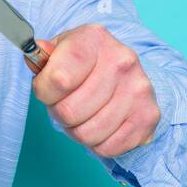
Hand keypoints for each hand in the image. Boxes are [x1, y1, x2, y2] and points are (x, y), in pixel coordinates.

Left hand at [30, 23, 160, 157]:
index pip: (58, 80)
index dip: (44, 92)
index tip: (47, 89)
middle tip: (65, 105)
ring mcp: (138, 89)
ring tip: (83, 115)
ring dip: (78, 131)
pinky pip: (108, 148)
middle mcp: (121, 60)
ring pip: (88, 134)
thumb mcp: (60, 51)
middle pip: (70, 112)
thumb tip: (37, 53)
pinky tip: (101, 124)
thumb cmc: (83, 63)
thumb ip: (44, 56)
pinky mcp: (149, 115)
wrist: (123, 69)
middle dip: (60, 114)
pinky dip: (98, 144)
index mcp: (93, 39)